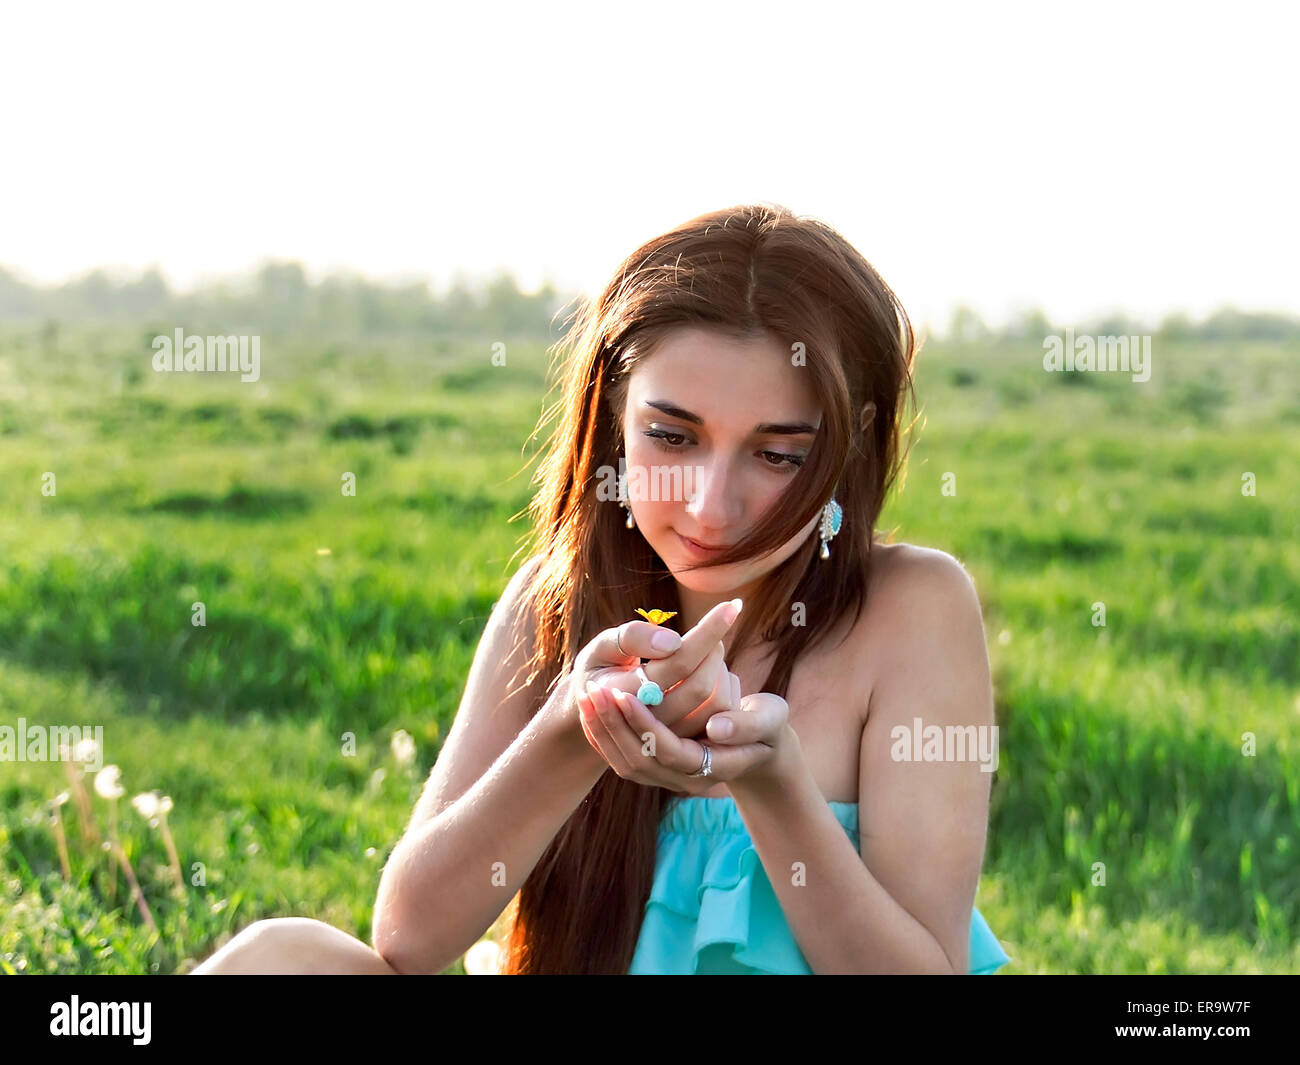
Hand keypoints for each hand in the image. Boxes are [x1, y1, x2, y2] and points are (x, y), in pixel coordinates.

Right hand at [565, 599, 743, 745]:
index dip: (709, 632)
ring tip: (707, 653)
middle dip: (714, 650)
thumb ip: (631, 638)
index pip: (680, 661)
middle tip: (711, 633)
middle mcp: (650, 722)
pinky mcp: (687, 746)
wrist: (600, 716)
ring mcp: (670, 739)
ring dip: (720, 669)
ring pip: (716, 703)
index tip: (731, 605)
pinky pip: (721, 717)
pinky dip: (724, 688)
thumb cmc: (602, 671)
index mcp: (626, 693)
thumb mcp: (602, 647)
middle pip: (701, 685)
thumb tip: (672, 642)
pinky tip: (711, 674)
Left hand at [578, 680, 789, 795]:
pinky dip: (603, 737)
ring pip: (625, 763)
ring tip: (586, 696)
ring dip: (603, 731)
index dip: (645, 725)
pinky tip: (591, 710)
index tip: (624, 692)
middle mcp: (686, 781)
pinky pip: (621, 760)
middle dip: (614, 725)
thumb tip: (714, 727)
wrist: (759, 747)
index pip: (669, 751)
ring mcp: (668, 779)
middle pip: (640, 760)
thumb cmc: (767, 726)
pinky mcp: (656, 771)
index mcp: (713, 767)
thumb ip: (749, 724)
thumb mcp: (771, 719)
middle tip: (595, 689)